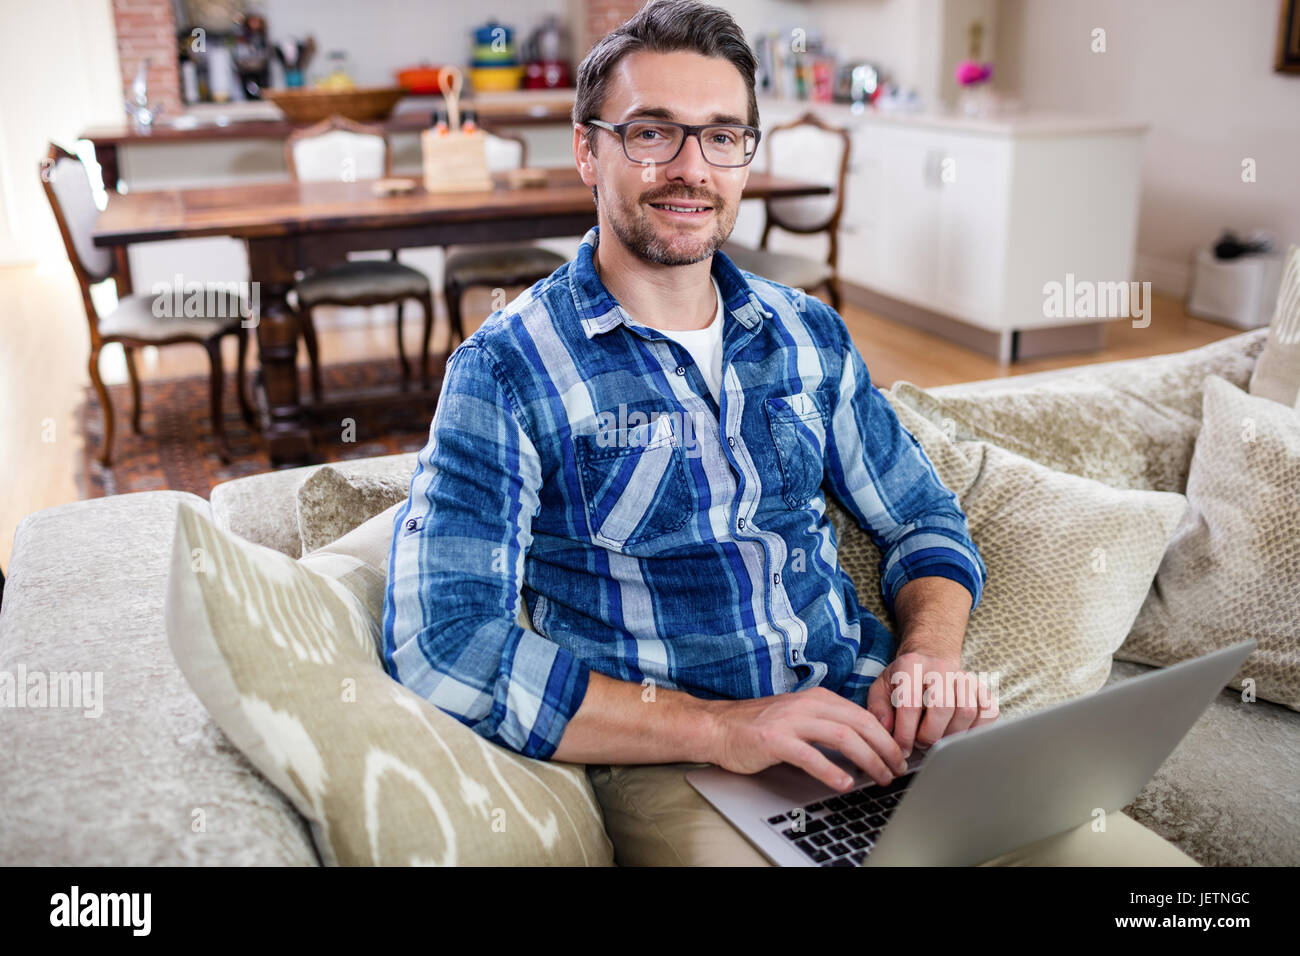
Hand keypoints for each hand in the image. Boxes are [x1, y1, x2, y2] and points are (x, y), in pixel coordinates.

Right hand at [705, 687, 909, 791]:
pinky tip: (844, 784)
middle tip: (897, 769)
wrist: (718, 726)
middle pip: (859, 724)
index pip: (862, 715)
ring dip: (867, 760)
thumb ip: (826, 723)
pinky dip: (831, 771)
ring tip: (879, 777)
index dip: (885, 737)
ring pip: (842, 737)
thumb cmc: (758, 725)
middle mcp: (807, 705)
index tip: (898, 756)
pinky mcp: (775, 740)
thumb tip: (862, 742)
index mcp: (817, 698)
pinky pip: (810, 756)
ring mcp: (791, 721)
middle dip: (884, 749)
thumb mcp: (799, 715)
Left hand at [866, 650, 998, 756]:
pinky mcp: (982, 688)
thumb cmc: (903, 680)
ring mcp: (965, 676)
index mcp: (911, 665)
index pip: (910, 704)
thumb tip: (886, 729)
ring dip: (951, 735)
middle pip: (943, 707)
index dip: (905, 733)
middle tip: (921, 743)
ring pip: (967, 712)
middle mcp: (941, 667)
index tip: (902, 749)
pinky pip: (987, 713)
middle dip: (930, 735)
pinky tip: (956, 732)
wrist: (930, 658)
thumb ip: (879, 709)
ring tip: (937, 738)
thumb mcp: (882, 688)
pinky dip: (973, 730)